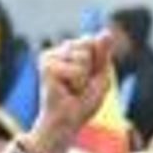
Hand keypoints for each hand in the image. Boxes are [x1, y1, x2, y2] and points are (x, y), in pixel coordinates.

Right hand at [23, 34, 113, 152]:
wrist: (67, 121)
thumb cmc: (84, 102)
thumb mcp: (101, 75)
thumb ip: (103, 54)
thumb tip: (106, 32)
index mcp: (73, 49)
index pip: (94, 40)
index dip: (98, 61)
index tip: (91, 77)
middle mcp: (60, 49)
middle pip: (89, 44)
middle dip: (92, 69)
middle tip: (80, 85)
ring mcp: (51, 55)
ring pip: (83, 57)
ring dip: (84, 78)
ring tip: (72, 89)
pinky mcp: (46, 65)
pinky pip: (76, 69)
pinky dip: (77, 83)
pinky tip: (65, 89)